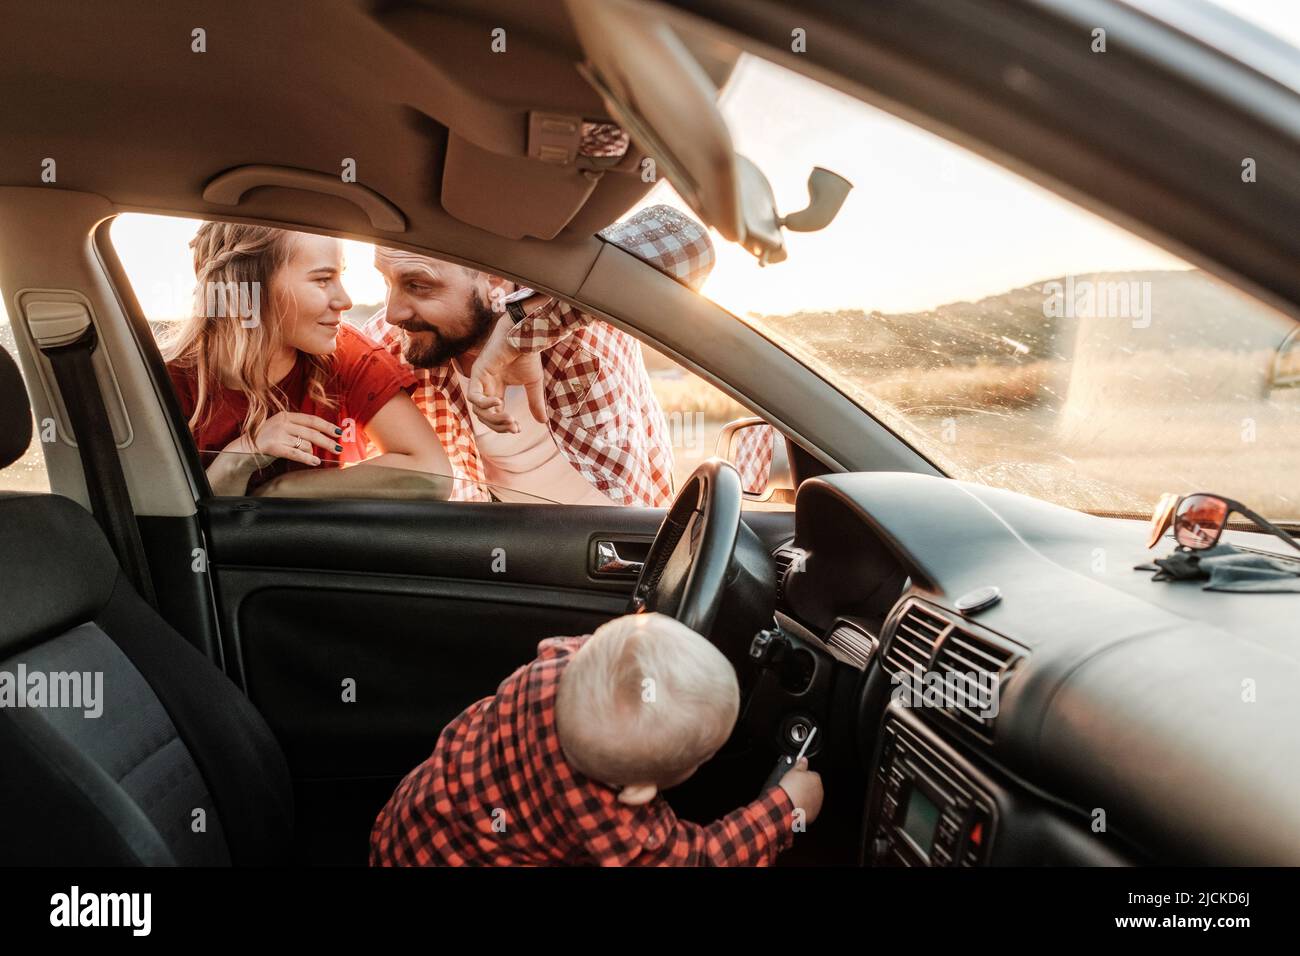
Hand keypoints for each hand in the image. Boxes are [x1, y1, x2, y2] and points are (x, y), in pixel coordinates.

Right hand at [225, 410, 341, 468]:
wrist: (243, 451)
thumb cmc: (267, 442)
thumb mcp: (282, 430)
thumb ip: (299, 431)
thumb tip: (322, 437)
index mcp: (286, 416)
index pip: (312, 420)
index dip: (327, 426)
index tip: (339, 432)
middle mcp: (282, 422)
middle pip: (312, 432)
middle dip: (327, 441)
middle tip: (339, 448)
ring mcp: (277, 433)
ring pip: (305, 444)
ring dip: (312, 453)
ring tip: (316, 458)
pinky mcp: (273, 446)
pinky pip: (296, 453)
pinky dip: (307, 458)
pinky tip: (315, 461)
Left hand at [466, 314, 546, 433]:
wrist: (525, 335)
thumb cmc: (528, 354)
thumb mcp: (534, 383)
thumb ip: (535, 402)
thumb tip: (543, 422)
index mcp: (497, 388)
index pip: (495, 413)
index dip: (504, 425)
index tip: (518, 429)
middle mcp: (486, 385)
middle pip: (485, 415)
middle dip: (499, 425)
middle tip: (514, 426)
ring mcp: (480, 379)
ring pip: (478, 410)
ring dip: (493, 418)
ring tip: (509, 418)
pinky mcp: (477, 372)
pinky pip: (473, 396)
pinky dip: (485, 404)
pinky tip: (499, 402)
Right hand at [777, 758, 823, 823]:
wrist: (787, 805)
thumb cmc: (790, 788)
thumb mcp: (793, 771)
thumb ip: (801, 764)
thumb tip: (803, 759)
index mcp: (816, 779)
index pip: (812, 774)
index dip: (803, 776)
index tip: (796, 779)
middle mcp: (819, 791)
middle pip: (812, 787)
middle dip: (805, 787)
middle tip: (794, 788)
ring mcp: (817, 803)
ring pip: (811, 798)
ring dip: (805, 797)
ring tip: (793, 797)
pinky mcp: (814, 813)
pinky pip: (809, 808)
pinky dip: (804, 807)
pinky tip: (795, 805)